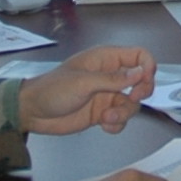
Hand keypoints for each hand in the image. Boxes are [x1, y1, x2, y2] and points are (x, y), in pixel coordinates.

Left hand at [17, 45, 154, 131]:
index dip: (147, 67)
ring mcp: (107, 95)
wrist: (34, 112)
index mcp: (105, 59)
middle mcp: (110, 76)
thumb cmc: (52, 89)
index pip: (138, 55)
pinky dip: (117, 124)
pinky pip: (121, 119)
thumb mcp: (83, 82)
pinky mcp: (102, 113)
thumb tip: (139, 73)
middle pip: (141, 81)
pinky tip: (104, 125)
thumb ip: (113, 79)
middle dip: (140, 93)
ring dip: (124, 113)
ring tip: (107, 118)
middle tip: (132, 99)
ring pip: (132, 103)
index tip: (144, 81)